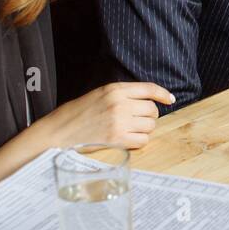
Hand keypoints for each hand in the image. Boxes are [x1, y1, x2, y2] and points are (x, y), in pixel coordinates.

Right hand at [37, 82, 173, 150]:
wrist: (58, 132)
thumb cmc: (77, 113)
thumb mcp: (99, 95)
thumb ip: (122, 95)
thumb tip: (147, 100)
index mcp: (115, 89)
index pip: (149, 88)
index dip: (162, 94)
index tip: (169, 99)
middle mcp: (120, 104)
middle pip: (152, 110)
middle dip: (149, 115)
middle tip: (137, 119)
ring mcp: (120, 122)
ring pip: (150, 126)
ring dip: (144, 129)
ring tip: (130, 129)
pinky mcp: (118, 140)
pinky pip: (143, 140)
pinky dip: (139, 141)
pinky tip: (129, 139)